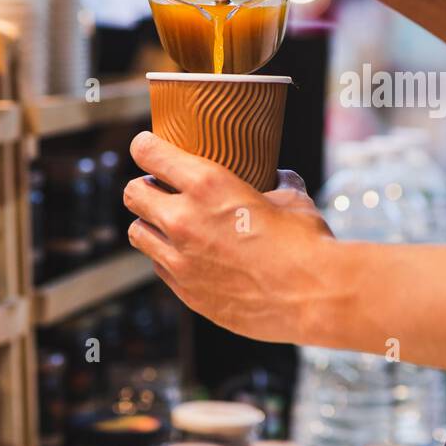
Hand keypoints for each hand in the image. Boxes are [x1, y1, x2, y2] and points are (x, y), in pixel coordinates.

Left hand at [123, 131, 337, 344]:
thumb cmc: (306, 244)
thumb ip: (274, 185)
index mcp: (208, 185)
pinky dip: (169, 257)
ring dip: (150, 224)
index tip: (148, 147)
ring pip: (138, 233)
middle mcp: (184, 220)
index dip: (145, 147)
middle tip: (160, 189)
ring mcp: (181, 260)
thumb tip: (278, 179)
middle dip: (144, 187)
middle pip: (132, 194)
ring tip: (171, 225)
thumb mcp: (291, 199)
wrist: (313, 298)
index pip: (149, 153)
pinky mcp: (187, 293)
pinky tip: (192, 256)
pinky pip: (161, 267)